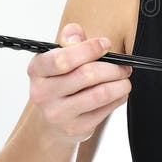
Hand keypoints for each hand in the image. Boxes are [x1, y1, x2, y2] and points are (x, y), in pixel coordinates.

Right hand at [27, 22, 132, 145]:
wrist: (51, 122)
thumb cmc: (59, 84)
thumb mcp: (58, 58)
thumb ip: (69, 41)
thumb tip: (75, 34)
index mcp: (37, 70)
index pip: (62, 59)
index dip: (89, 49)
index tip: (106, 44)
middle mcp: (42, 93)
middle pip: (86, 75)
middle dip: (112, 68)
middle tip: (123, 66)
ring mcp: (57, 113)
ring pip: (100, 94)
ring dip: (119, 84)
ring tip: (124, 79)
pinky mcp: (74, 128)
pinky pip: (105, 110)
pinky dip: (118, 98)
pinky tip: (118, 93)